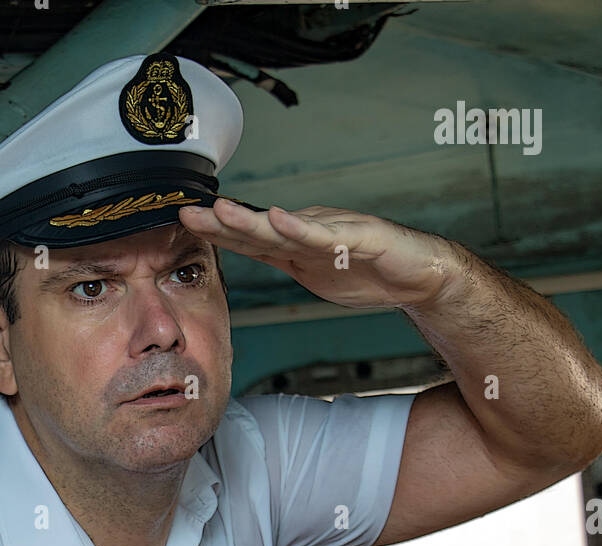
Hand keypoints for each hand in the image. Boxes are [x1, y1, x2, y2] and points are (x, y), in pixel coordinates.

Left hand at [180, 197, 462, 310]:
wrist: (418, 276)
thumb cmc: (369, 272)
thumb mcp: (313, 272)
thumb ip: (284, 261)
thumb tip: (250, 255)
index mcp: (297, 242)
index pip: (251, 238)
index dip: (217, 231)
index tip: (184, 223)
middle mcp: (311, 229)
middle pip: (259, 228)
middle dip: (221, 222)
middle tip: (187, 214)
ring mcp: (335, 231)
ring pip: (286, 227)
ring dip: (251, 220)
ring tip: (221, 212)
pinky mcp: (361, 237)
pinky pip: (327, 235)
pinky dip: (302, 228)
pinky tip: (279, 219)